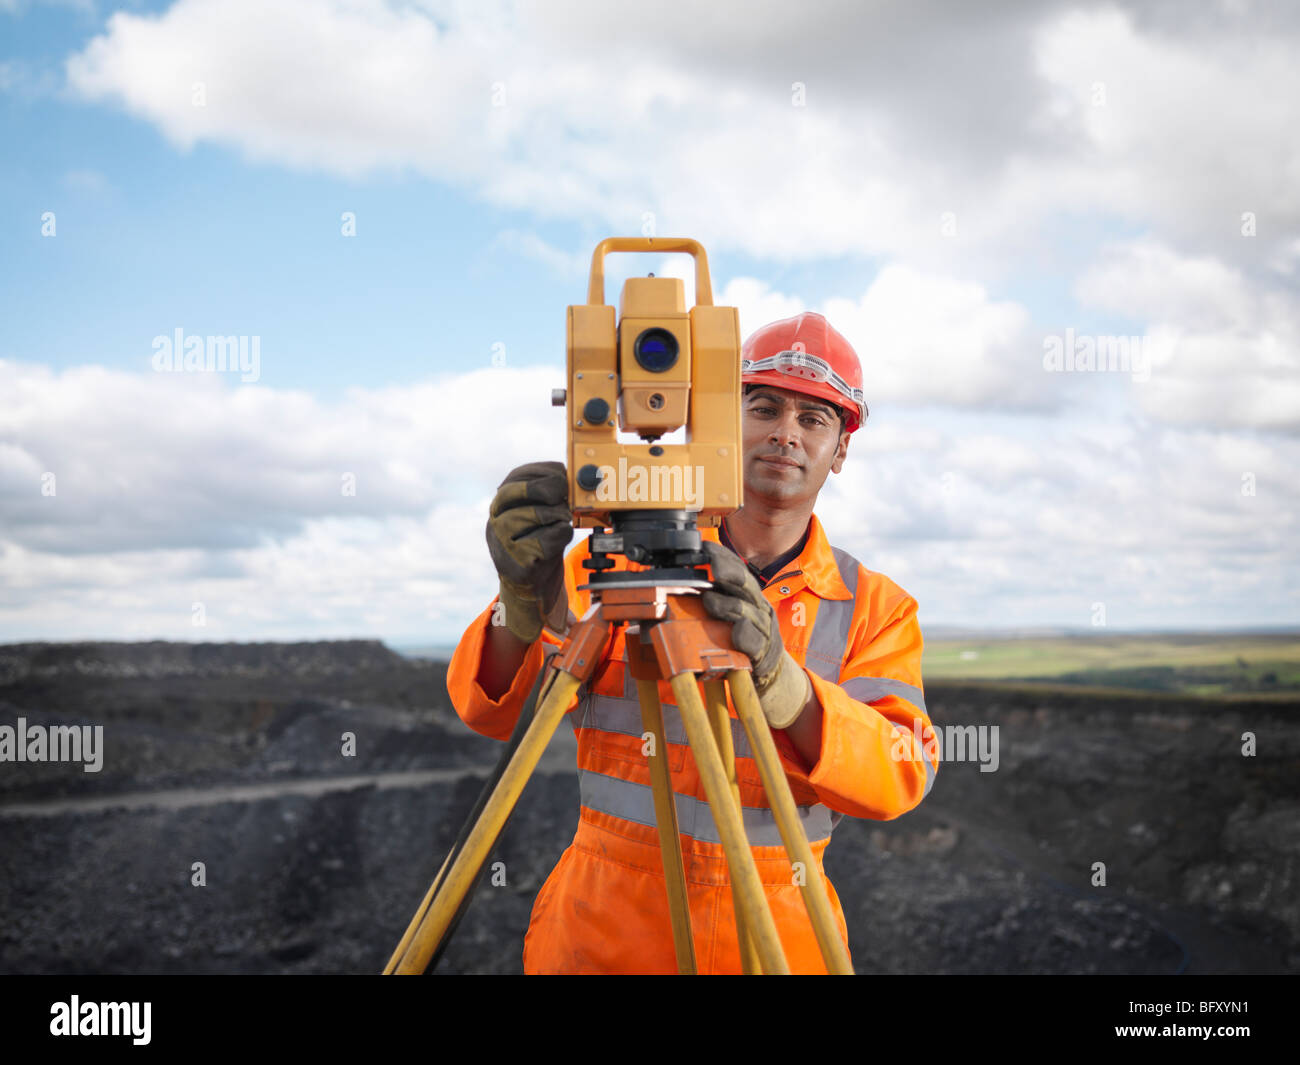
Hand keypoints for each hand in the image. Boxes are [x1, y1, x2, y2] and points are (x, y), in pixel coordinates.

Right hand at [485, 461, 574, 642]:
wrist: (529, 585)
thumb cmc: (538, 543)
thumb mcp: (539, 512)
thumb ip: (549, 494)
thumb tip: (572, 476)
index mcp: (500, 503)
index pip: (518, 475)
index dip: (545, 473)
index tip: (563, 478)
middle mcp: (495, 520)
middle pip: (523, 491)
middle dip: (551, 490)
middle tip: (565, 497)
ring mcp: (501, 543)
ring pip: (537, 514)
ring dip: (559, 516)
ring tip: (562, 522)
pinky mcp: (515, 565)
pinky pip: (546, 542)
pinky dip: (560, 537)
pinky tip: (558, 540)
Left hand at [699, 540, 810, 728]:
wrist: (771, 677)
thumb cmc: (743, 642)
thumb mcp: (728, 617)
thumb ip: (711, 600)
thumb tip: (677, 583)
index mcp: (749, 596)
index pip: (737, 570)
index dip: (722, 557)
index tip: (704, 547)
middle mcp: (759, 608)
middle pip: (745, 585)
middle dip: (729, 572)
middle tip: (711, 566)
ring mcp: (764, 631)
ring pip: (748, 612)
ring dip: (729, 605)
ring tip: (709, 600)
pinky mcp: (764, 654)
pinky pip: (756, 643)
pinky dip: (746, 636)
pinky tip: (736, 630)